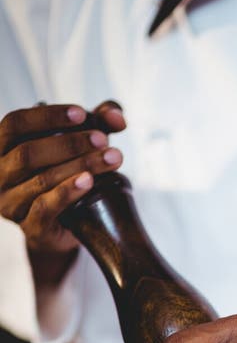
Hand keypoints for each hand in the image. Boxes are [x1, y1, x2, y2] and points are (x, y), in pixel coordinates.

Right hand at [0, 100, 125, 284]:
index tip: (82, 114)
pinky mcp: (30, 227)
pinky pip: (45, 208)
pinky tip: (89, 181)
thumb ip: (95, 124)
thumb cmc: (66, 178)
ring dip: (79, 166)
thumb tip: (118, 117)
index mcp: (2, 148)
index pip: (14, 124)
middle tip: (103, 140)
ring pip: (41, 179)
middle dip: (69, 143)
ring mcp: (11, 203)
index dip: (47, 116)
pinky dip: (68, 192)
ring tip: (110, 158)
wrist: (64, 229)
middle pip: (28, 153)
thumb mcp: (78, 146)